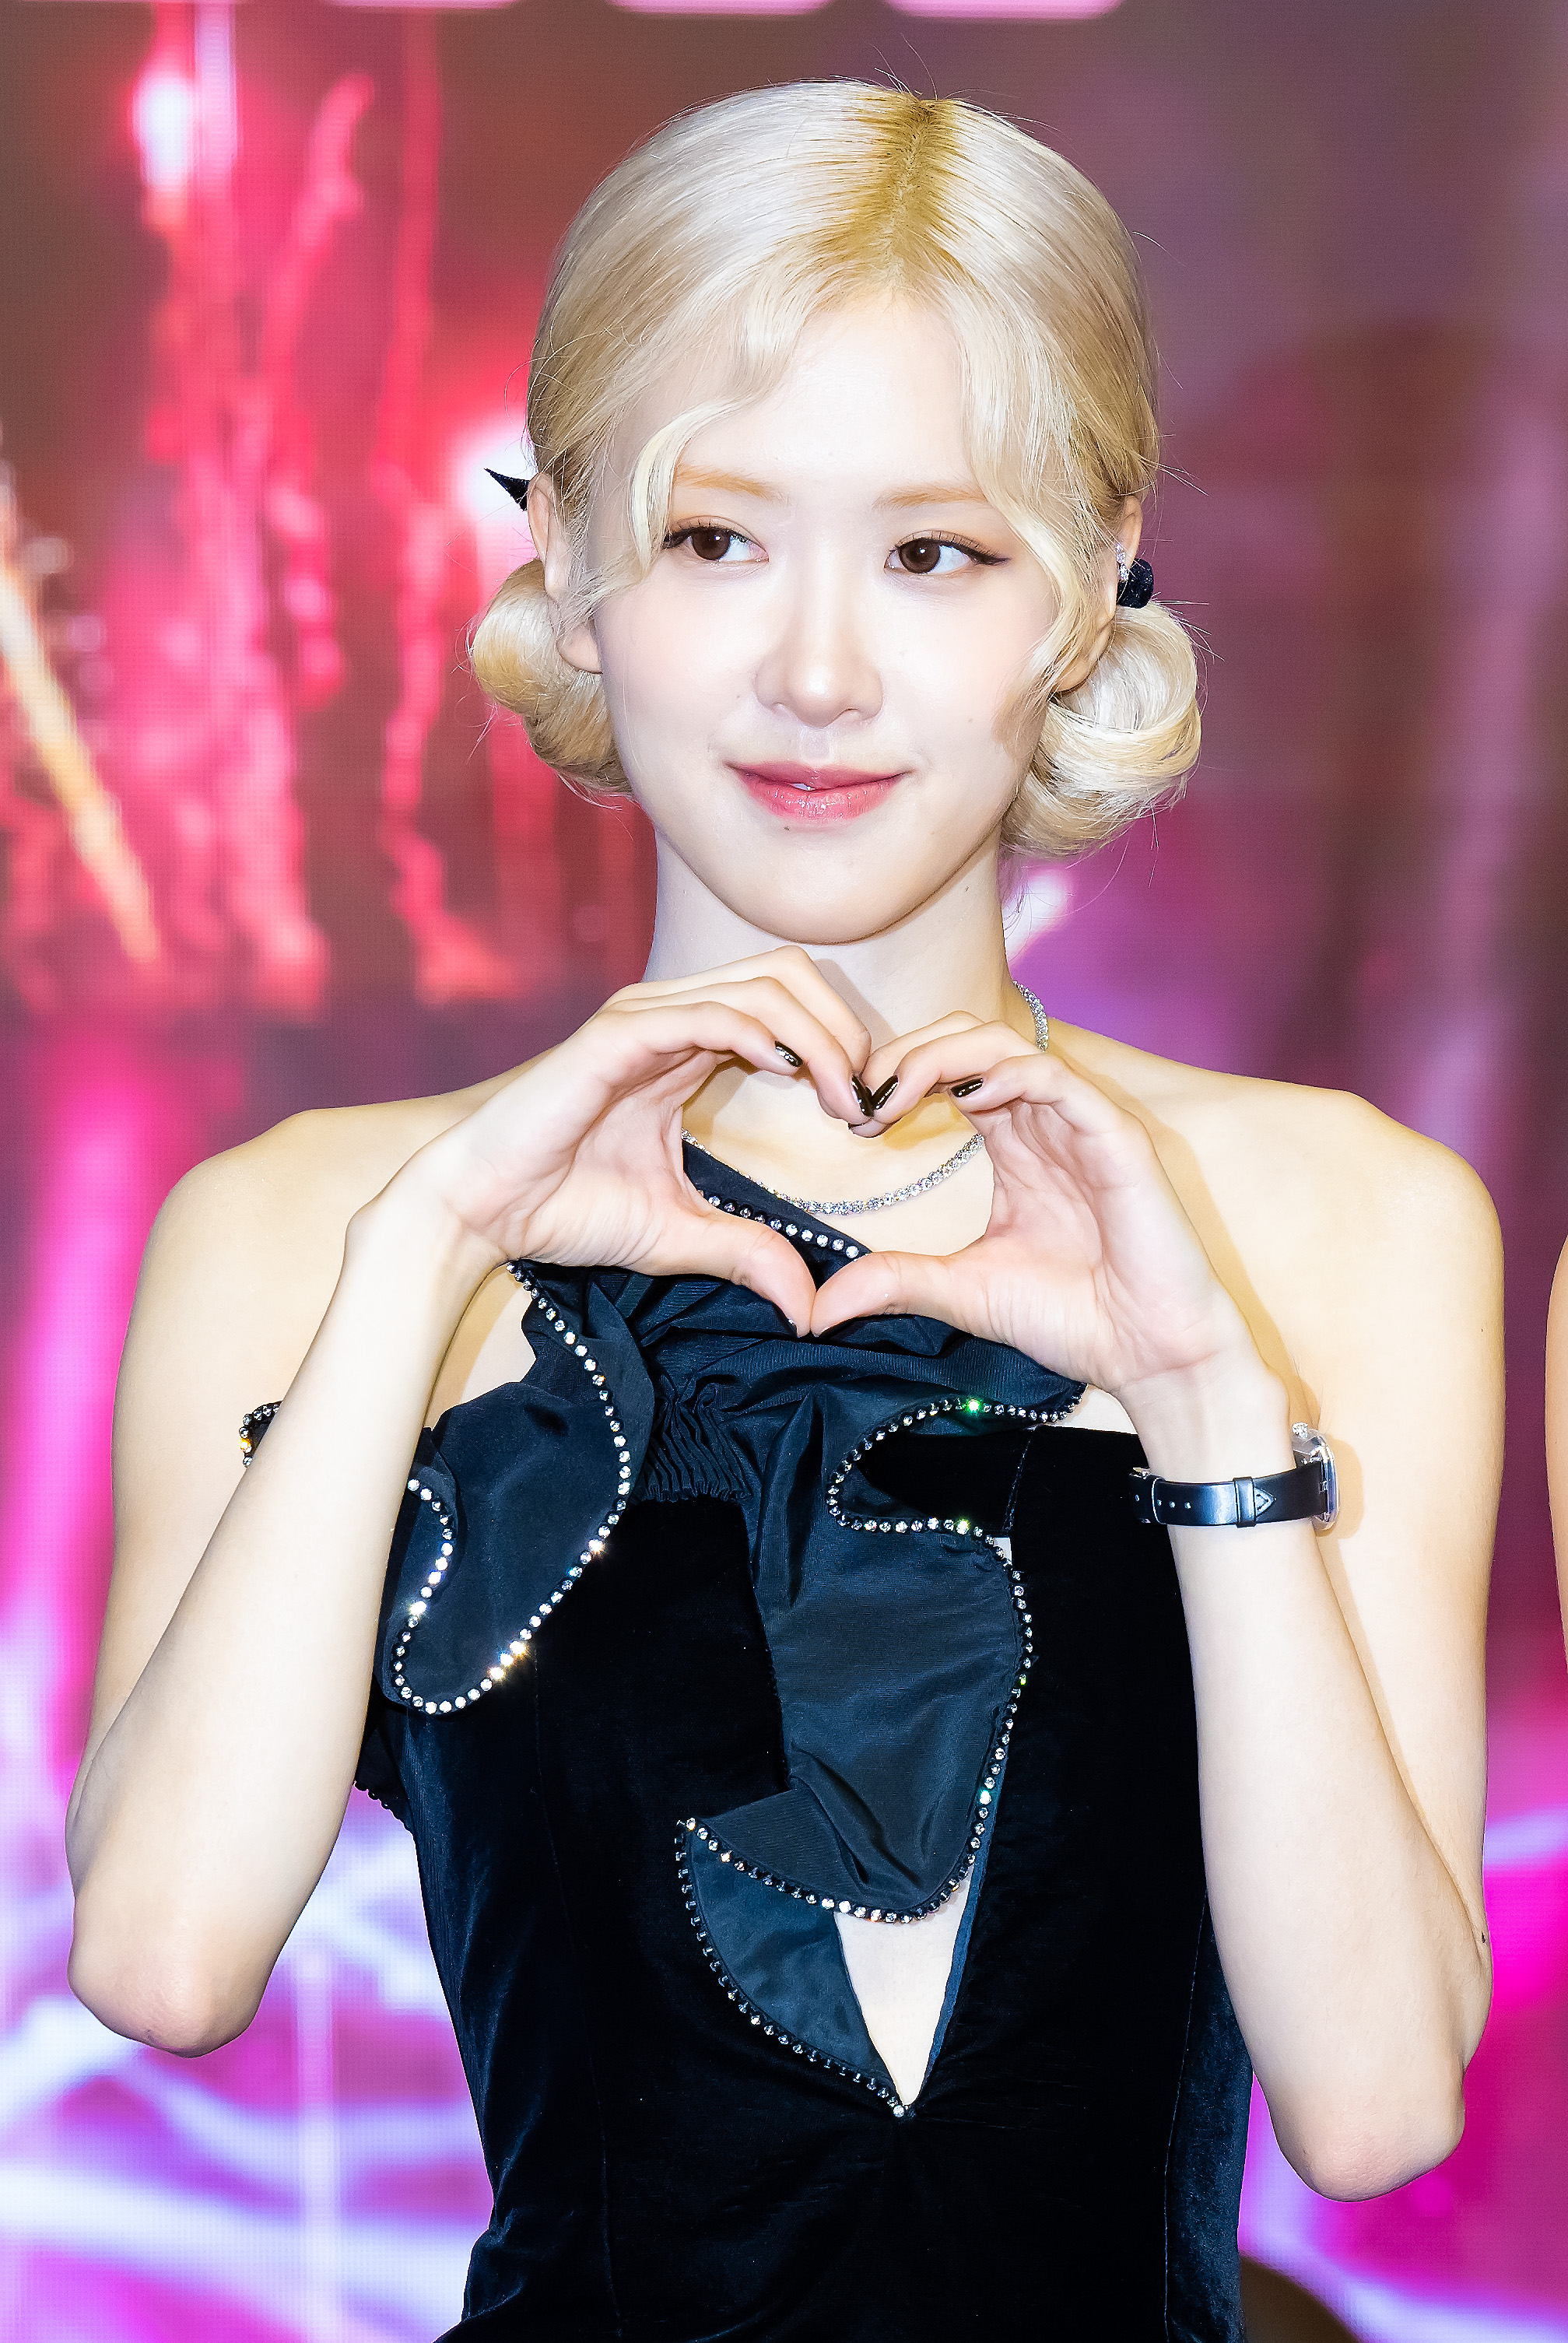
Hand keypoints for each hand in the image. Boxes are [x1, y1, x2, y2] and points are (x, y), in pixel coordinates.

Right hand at [388, 948, 872, 1334]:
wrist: (479, 1211)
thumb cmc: (563, 1209)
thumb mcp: (678, 1235)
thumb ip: (745, 1252)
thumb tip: (807, 1307)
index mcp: (686, 1047)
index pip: (787, 1005)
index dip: (840, 1046)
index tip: (863, 1115)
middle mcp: (671, 1017)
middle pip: (790, 974)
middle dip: (844, 1028)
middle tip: (863, 1100)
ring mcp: (644, 1018)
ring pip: (763, 983)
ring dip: (819, 1032)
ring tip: (839, 1092)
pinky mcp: (616, 1035)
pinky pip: (708, 1011)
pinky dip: (759, 1031)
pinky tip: (786, 1070)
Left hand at [810, 1015, 1263, 1412]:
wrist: (1149, 1358)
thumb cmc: (1072, 1319)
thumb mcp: (963, 1292)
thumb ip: (896, 1282)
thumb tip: (816, 1309)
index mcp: (1014, 1141)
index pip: (948, 1071)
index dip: (894, 1077)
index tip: (851, 1118)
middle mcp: (1046, 1120)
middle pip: (970, 1038)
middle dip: (906, 1053)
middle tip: (860, 1097)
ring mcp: (1082, 1123)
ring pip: (1008, 1043)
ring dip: (942, 1054)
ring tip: (896, 1093)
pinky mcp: (1117, 1138)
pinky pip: (1058, 1078)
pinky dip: (1007, 1073)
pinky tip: (966, 1097)